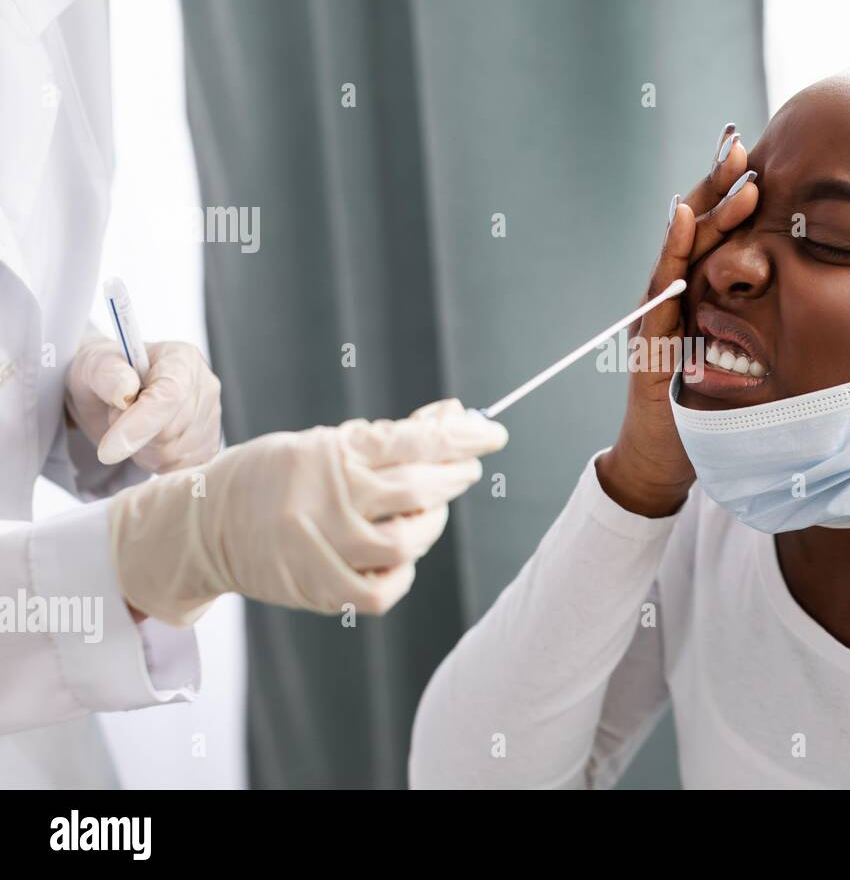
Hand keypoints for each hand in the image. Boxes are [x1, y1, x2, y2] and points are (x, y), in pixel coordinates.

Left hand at [65, 338, 221, 472]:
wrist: (114, 395)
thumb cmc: (105, 376)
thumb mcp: (92, 366)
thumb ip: (106, 375)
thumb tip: (125, 391)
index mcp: (181, 359)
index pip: (171, 396)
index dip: (140, 425)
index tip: (107, 450)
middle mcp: (205, 386)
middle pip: (170, 432)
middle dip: (133, 435)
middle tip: (118, 417)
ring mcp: (212, 417)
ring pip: (175, 455)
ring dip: (142, 451)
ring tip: (134, 429)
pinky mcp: (210, 444)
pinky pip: (182, 469)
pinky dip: (156, 464)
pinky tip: (149, 444)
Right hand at [109, 399, 507, 625]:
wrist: (203, 524)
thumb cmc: (274, 475)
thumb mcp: (323, 442)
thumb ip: (389, 435)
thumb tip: (451, 415)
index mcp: (330, 454)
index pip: (413, 441)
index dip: (462, 437)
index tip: (492, 433)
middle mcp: (327, 498)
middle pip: (419, 489)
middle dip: (456, 476)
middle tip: (466, 469)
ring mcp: (321, 545)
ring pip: (407, 541)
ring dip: (432, 524)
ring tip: (428, 512)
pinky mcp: (315, 586)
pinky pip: (381, 589)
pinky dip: (402, 573)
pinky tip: (398, 556)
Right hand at [596, 124, 759, 515]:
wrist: (663, 459)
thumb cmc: (704, 410)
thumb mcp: (737, 359)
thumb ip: (753, 325)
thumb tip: (803, 298)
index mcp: (696, 298)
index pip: (712, 239)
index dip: (728, 198)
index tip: (753, 156)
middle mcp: (672, 299)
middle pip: (694, 234)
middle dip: (718, 189)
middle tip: (741, 147)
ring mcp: (656, 318)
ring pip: (679, 252)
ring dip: (704, 211)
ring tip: (729, 176)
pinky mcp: (648, 343)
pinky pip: (660, 291)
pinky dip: (671, 254)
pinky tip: (681, 221)